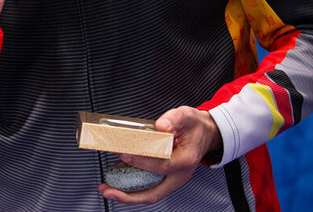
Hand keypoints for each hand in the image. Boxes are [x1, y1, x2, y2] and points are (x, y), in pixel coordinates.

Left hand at [99, 106, 222, 204]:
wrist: (205, 134)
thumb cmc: (195, 127)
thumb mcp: (186, 116)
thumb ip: (174, 119)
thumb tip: (162, 124)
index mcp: (185, 161)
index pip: (161, 167)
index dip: (141, 163)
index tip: (123, 155)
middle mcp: (179, 174)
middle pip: (154, 193)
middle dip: (129, 195)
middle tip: (108, 190)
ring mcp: (172, 178)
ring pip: (149, 193)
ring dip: (127, 194)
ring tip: (107, 188)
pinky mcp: (164, 177)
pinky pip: (147, 185)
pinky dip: (131, 185)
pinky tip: (117, 177)